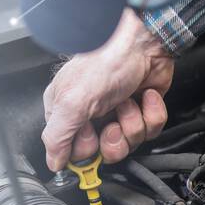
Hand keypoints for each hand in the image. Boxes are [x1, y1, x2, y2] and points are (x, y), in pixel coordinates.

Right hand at [41, 8, 174, 171]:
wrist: (144, 41)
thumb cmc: (106, 60)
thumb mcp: (73, 102)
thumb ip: (57, 137)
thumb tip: (53, 162)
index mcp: (66, 113)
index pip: (72, 152)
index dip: (85, 149)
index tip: (90, 133)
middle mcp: (90, 115)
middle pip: (103, 153)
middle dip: (113, 138)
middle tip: (112, 120)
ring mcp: (117, 114)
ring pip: (128, 143)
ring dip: (132, 122)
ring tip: (128, 101)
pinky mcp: (141, 111)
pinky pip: (150, 130)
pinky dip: (151, 114)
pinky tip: (144, 97)